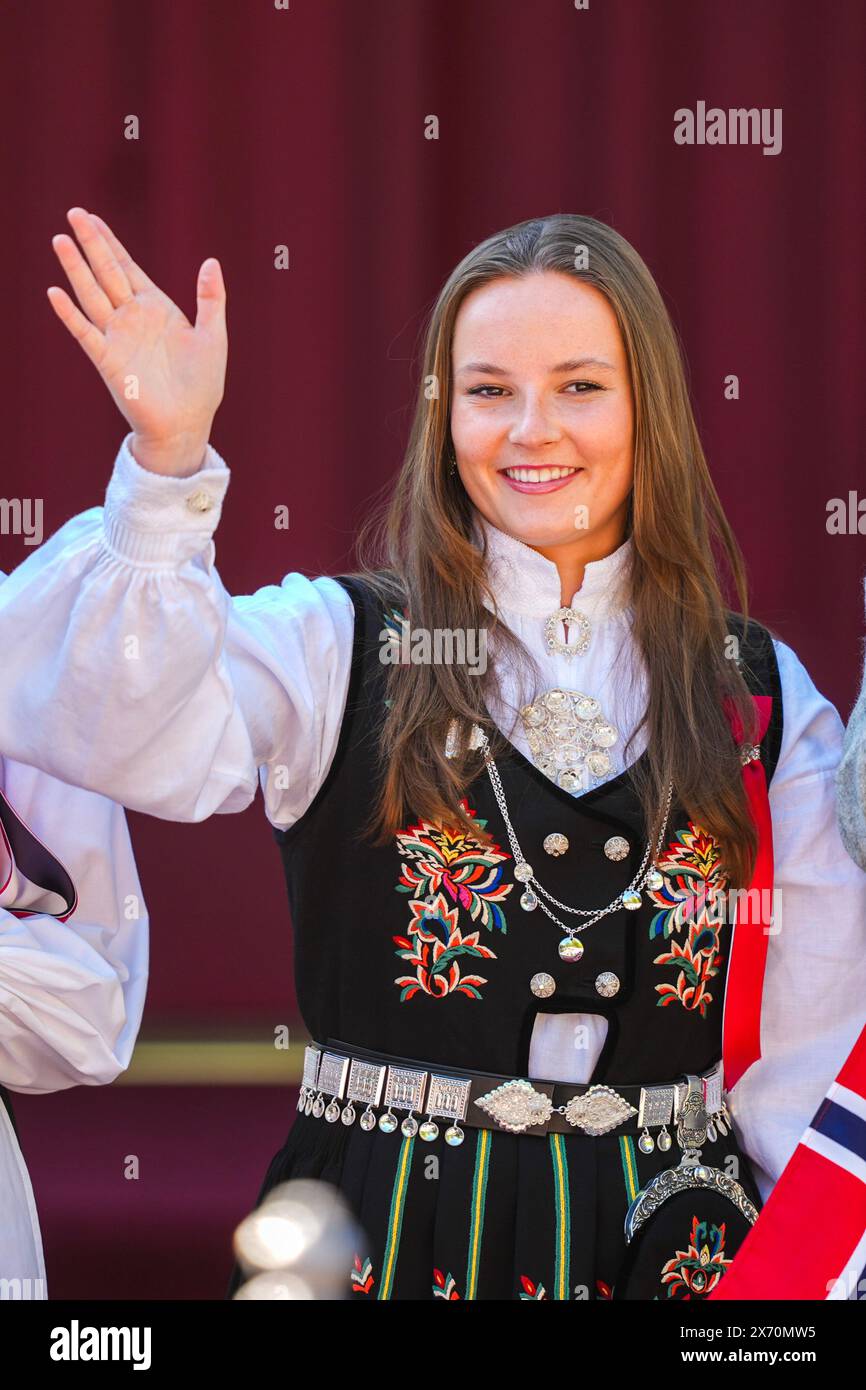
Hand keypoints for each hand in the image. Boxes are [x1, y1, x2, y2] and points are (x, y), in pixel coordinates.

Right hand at [47, 208, 226, 475]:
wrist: (187, 423)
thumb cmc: (201, 384)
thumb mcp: (212, 336)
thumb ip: (211, 299)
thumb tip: (211, 261)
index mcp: (156, 307)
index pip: (127, 267)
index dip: (110, 242)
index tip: (92, 217)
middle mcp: (132, 318)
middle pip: (106, 272)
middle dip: (91, 243)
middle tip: (74, 213)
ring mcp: (117, 337)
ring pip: (92, 294)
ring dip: (76, 268)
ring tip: (60, 240)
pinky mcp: (108, 360)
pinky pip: (85, 332)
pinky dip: (70, 313)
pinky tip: (55, 292)